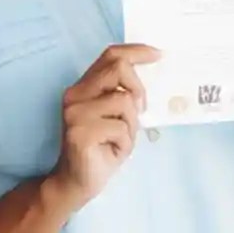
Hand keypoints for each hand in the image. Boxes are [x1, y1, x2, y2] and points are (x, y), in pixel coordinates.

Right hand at [45, 44, 160, 210]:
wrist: (76, 182)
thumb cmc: (102, 147)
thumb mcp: (117, 116)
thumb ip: (124, 94)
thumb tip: (149, 79)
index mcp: (84, 87)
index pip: (110, 55)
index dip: (136, 50)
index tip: (159, 54)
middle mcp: (75, 95)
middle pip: (118, 68)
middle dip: (138, 88)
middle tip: (141, 110)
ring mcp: (75, 113)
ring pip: (123, 100)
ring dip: (131, 124)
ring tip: (119, 139)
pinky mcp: (79, 133)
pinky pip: (120, 128)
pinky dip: (125, 142)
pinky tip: (111, 151)